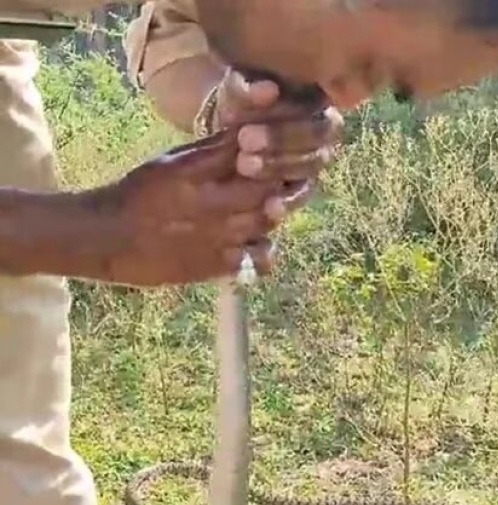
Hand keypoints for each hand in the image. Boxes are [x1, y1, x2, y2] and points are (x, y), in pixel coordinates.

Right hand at [89, 132, 302, 285]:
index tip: (275, 151)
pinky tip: (252, 240)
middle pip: (265, 188)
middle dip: (277, 183)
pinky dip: (262, 249)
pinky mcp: (215, 266)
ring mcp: (214, 237)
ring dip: (272, 213)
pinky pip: (257, 258)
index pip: (246, 154)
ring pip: (266, 221)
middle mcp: (206, 204)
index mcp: (191, 172)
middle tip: (280, 181)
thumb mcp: (169, 162)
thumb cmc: (139, 193)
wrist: (106, 238)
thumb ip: (210, 151)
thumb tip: (251, 132)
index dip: (268, 151)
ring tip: (267, 208)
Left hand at [210, 68, 342, 190]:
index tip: (243, 133)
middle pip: (315, 140)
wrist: (228, 127)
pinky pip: (302, 195)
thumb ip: (249, 89)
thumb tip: (269, 90)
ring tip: (244, 167)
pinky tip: (270, 208)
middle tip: (244, 145)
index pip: (311, 113)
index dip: (281, 122)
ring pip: (310, 167)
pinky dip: (287, 203)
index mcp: (317, 102)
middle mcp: (324, 132)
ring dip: (278, 168)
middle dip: (279, 143)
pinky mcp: (304, 185)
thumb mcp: (236, 91)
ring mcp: (316, 160)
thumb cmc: (238, 102)